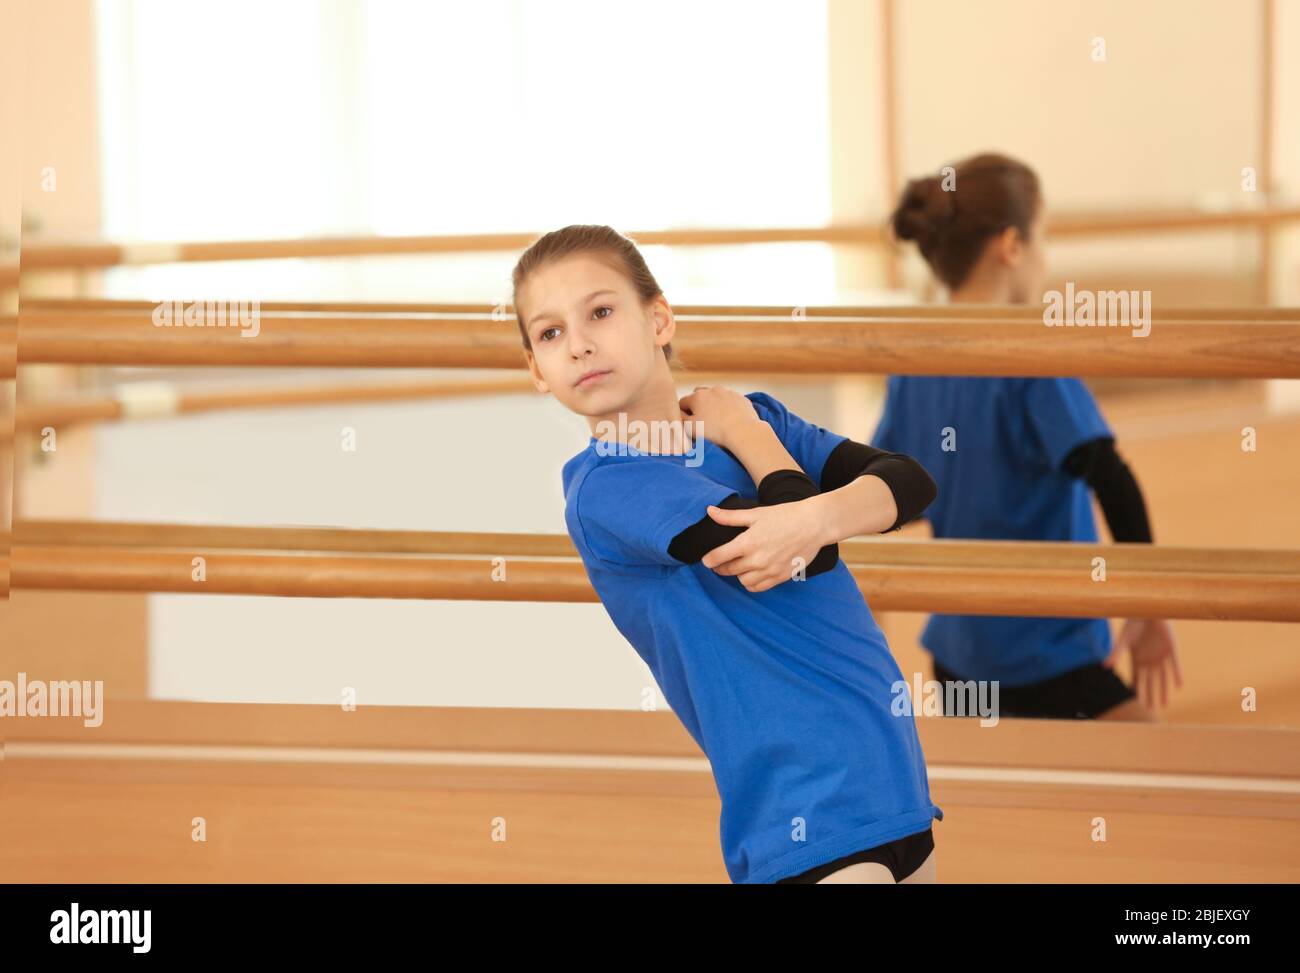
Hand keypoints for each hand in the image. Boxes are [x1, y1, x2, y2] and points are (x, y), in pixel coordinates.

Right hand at [678, 386, 761, 452]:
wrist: (743, 432)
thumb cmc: (715, 431)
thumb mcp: (690, 428)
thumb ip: (680, 419)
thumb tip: (678, 414)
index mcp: (697, 396)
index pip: (683, 402)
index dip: (682, 414)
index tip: (687, 423)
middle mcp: (712, 390)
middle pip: (699, 396)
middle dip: (698, 406)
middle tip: (702, 421)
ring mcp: (728, 393)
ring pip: (716, 397)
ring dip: (714, 406)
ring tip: (718, 421)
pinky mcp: (741, 399)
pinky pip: (731, 401)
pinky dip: (728, 408)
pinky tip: (730, 420)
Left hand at [698, 500, 830, 591]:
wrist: (814, 524)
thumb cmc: (785, 516)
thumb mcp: (755, 514)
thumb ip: (730, 517)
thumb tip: (709, 511)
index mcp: (747, 542)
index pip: (718, 557)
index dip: (708, 560)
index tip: (706, 560)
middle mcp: (757, 560)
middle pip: (729, 570)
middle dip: (721, 567)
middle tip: (720, 562)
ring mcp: (769, 570)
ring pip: (743, 581)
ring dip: (737, 575)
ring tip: (739, 566)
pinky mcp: (780, 577)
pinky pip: (758, 587)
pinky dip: (751, 583)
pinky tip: (752, 574)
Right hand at [1107, 618, 1181, 707]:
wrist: (1148, 610)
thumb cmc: (1133, 623)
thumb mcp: (1123, 639)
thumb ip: (1116, 653)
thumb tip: (1105, 666)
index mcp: (1138, 659)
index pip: (1137, 678)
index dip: (1138, 689)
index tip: (1138, 702)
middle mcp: (1150, 660)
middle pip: (1151, 681)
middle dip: (1151, 695)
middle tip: (1151, 709)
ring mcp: (1161, 656)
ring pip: (1163, 677)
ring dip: (1164, 690)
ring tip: (1165, 704)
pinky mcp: (1172, 649)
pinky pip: (1175, 664)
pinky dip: (1176, 674)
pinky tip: (1178, 686)